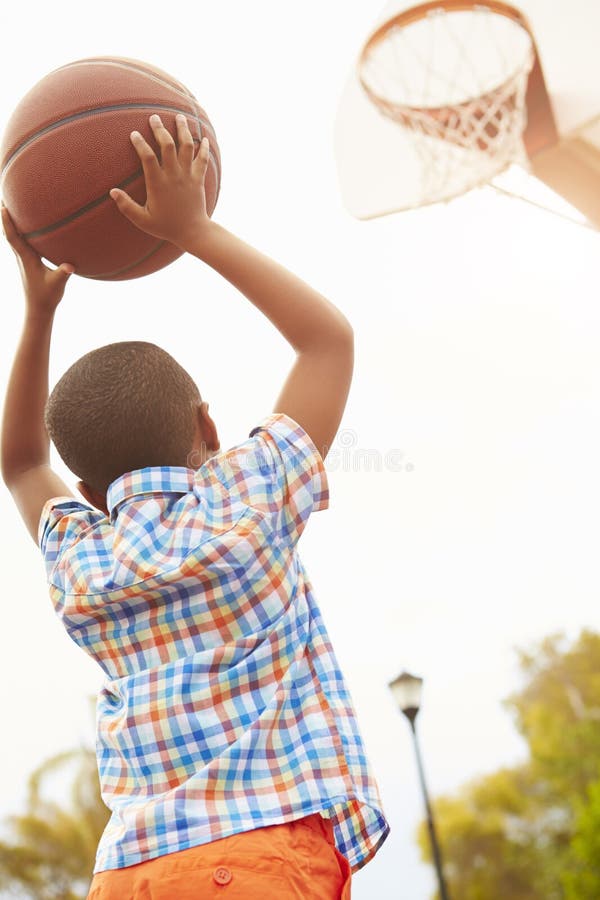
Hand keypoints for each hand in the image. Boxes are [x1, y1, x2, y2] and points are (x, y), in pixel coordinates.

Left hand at [1, 205, 73, 315]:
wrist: (38, 309)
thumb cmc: (46, 297)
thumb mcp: (57, 285)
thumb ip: (63, 274)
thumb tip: (70, 266)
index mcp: (27, 259)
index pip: (14, 237)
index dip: (8, 222)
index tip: (3, 207)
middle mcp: (22, 257)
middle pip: (10, 233)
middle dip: (6, 216)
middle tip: (4, 198)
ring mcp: (23, 260)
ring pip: (14, 237)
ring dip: (11, 223)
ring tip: (11, 207)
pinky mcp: (28, 263)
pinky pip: (20, 243)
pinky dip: (19, 232)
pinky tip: (25, 227)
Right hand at [109, 114, 211, 250]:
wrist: (193, 232)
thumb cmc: (166, 227)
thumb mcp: (143, 220)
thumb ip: (126, 206)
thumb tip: (112, 191)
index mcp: (158, 184)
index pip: (147, 157)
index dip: (140, 143)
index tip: (133, 134)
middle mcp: (174, 176)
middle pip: (168, 145)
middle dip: (160, 129)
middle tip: (154, 117)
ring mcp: (188, 176)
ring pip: (187, 147)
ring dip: (183, 130)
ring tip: (179, 117)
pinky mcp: (199, 179)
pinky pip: (202, 159)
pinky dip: (204, 147)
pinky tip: (203, 137)